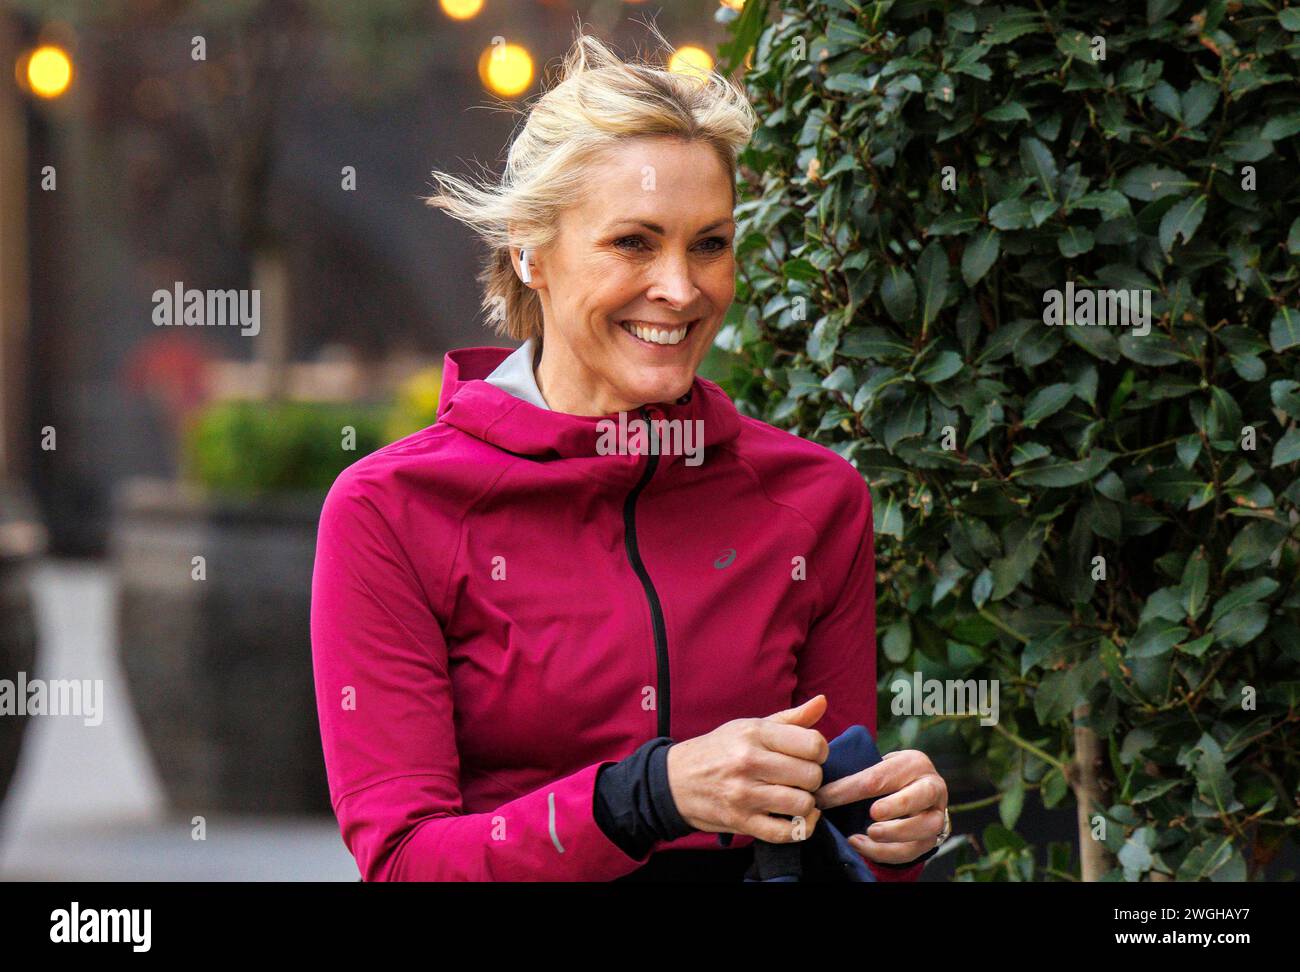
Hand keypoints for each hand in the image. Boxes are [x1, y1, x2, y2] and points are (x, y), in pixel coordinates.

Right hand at [666, 695, 829, 843]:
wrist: (676, 780)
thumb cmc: (720, 750)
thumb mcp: (750, 726)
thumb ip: (790, 718)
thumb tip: (823, 701)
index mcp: (755, 733)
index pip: (812, 744)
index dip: (819, 752)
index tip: (809, 756)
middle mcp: (749, 761)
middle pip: (811, 775)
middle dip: (812, 778)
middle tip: (799, 778)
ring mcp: (744, 794)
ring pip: (802, 804)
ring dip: (805, 803)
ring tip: (795, 796)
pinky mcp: (741, 821)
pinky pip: (786, 832)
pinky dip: (800, 828)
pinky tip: (795, 817)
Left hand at [814, 748, 947, 864]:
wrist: (917, 791)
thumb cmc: (888, 777)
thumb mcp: (879, 764)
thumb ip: (856, 768)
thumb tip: (815, 780)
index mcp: (913, 762)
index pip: (879, 775)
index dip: (848, 789)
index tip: (822, 798)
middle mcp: (931, 786)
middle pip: (917, 796)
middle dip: (893, 806)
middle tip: (871, 814)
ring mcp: (936, 814)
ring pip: (923, 826)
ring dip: (894, 833)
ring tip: (869, 834)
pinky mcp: (933, 838)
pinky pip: (912, 850)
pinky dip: (887, 852)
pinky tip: (864, 846)